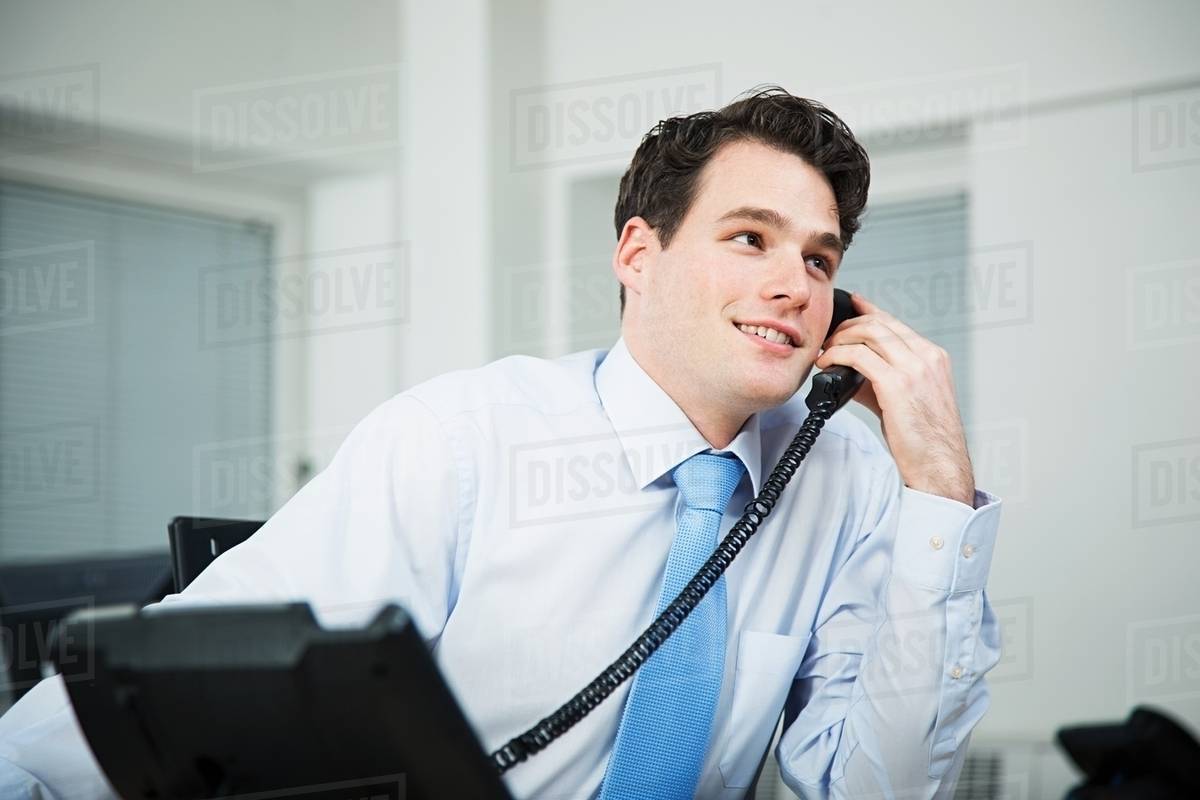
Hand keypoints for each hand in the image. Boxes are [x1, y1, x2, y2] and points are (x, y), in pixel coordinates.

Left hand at [815, 292, 974, 505]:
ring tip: (825, 351)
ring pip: (869, 333)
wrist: (940, 465)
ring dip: (840, 338)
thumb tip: (848, 368)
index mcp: (933, 357)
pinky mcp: (897, 384)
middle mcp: (927, 357)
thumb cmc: (924, 439)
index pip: (895, 323)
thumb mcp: (906, 399)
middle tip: (829, 338)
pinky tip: (826, 364)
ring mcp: (915, 368)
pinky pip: (859, 356)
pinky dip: (837, 354)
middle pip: (879, 323)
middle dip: (848, 325)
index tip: (851, 304)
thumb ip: (880, 379)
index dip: (869, 310)